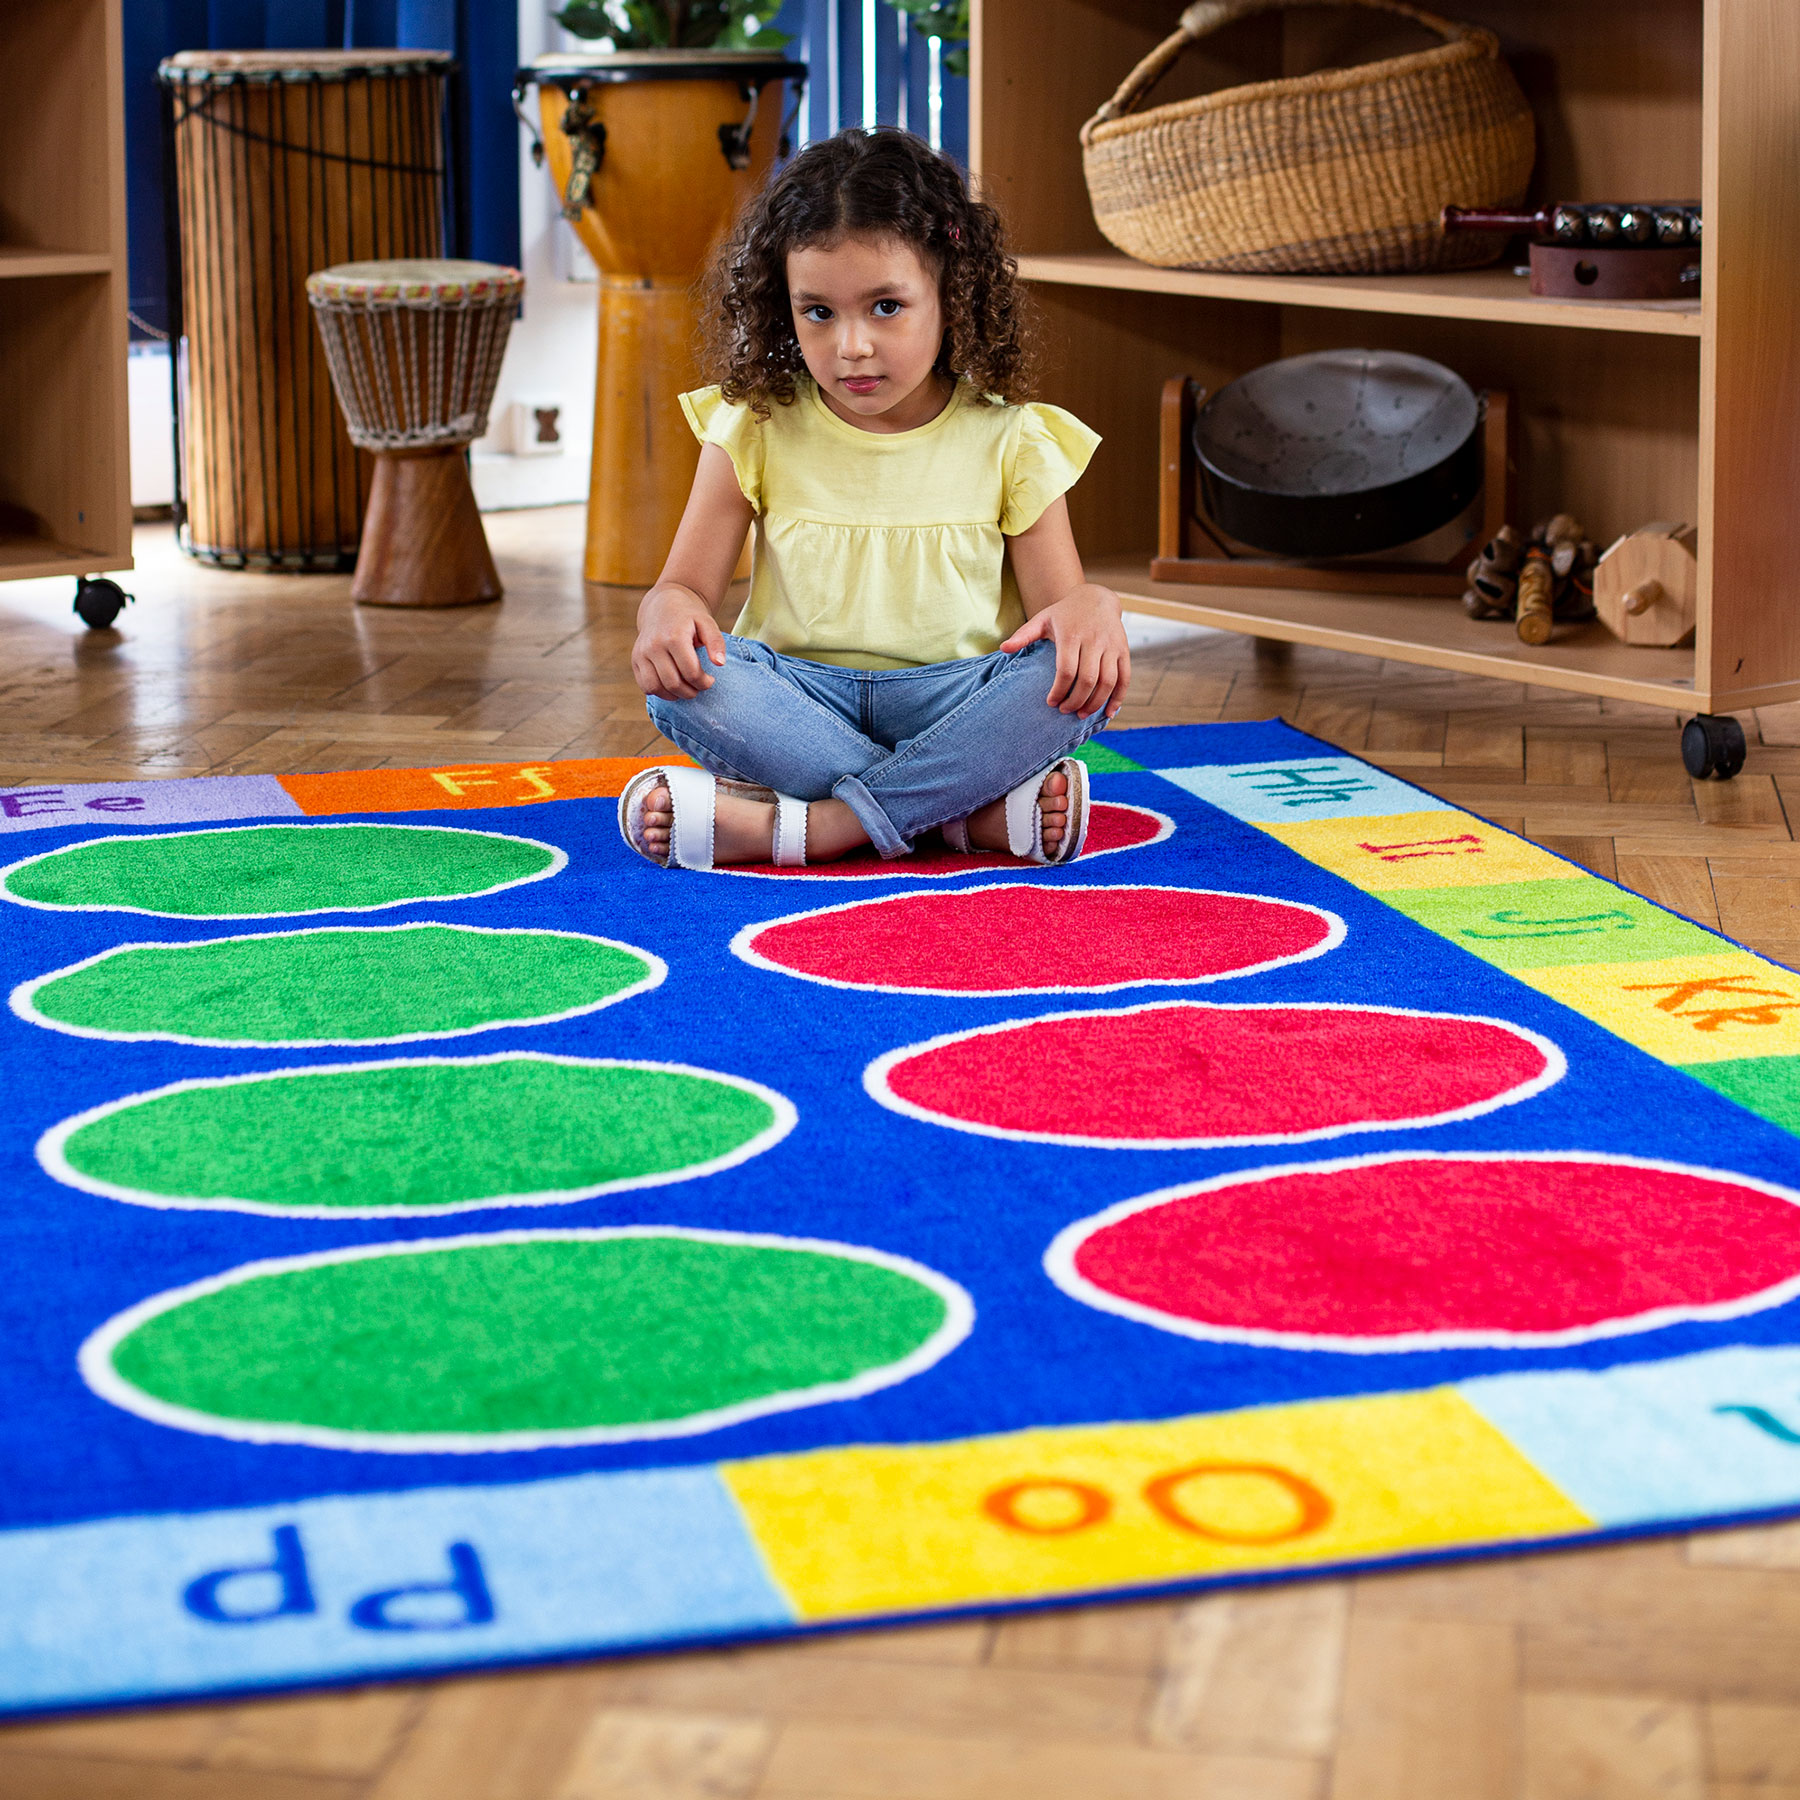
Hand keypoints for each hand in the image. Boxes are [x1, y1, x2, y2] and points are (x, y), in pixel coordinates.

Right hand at [632, 585, 726, 700]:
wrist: (662, 607)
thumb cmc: (689, 618)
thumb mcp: (707, 623)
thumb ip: (716, 642)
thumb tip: (720, 663)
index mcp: (674, 637)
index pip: (691, 672)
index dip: (704, 682)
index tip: (710, 680)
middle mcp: (654, 645)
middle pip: (673, 683)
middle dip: (691, 692)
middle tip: (699, 687)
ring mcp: (642, 653)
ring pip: (656, 688)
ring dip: (674, 695)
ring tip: (686, 689)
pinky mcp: (635, 659)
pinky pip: (645, 686)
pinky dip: (659, 692)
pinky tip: (671, 686)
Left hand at [999, 582, 1131, 717]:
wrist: (1097, 598)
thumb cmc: (1064, 614)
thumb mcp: (1042, 619)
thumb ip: (1023, 635)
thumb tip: (1002, 649)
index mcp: (1071, 635)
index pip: (1066, 671)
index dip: (1059, 691)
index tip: (1051, 702)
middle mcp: (1094, 640)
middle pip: (1088, 680)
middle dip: (1076, 701)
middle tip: (1065, 711)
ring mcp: (1111, 646)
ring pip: (1107, 682)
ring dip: (1095, 703)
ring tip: (1081, 714)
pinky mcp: (1123, 651)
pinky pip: (1124, 678)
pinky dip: (1117, 698)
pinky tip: (1107, 712)